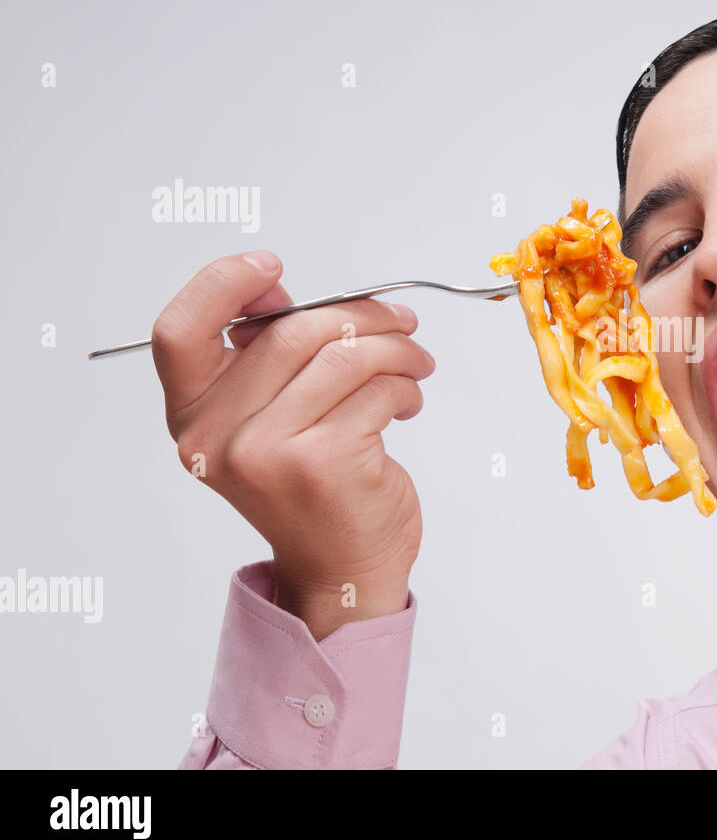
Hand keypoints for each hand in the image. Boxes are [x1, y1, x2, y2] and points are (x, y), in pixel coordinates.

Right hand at [151, 251, 434, 639]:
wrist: (341, 570)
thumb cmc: (314, 489)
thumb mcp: (266, 424)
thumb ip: (266, 361)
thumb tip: (287, 294)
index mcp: (192, 417)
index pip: (179, 332)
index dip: (222, 284)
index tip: (275, 269)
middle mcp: (216, 438)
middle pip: (290, 334)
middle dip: (359, 316)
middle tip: (400, 323)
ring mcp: (267, 452)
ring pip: (344, 356)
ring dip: (395, 349)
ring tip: (414, 363)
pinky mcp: (323, 462)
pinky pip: (377, 390)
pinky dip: (406, 384)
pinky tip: (408, 400)